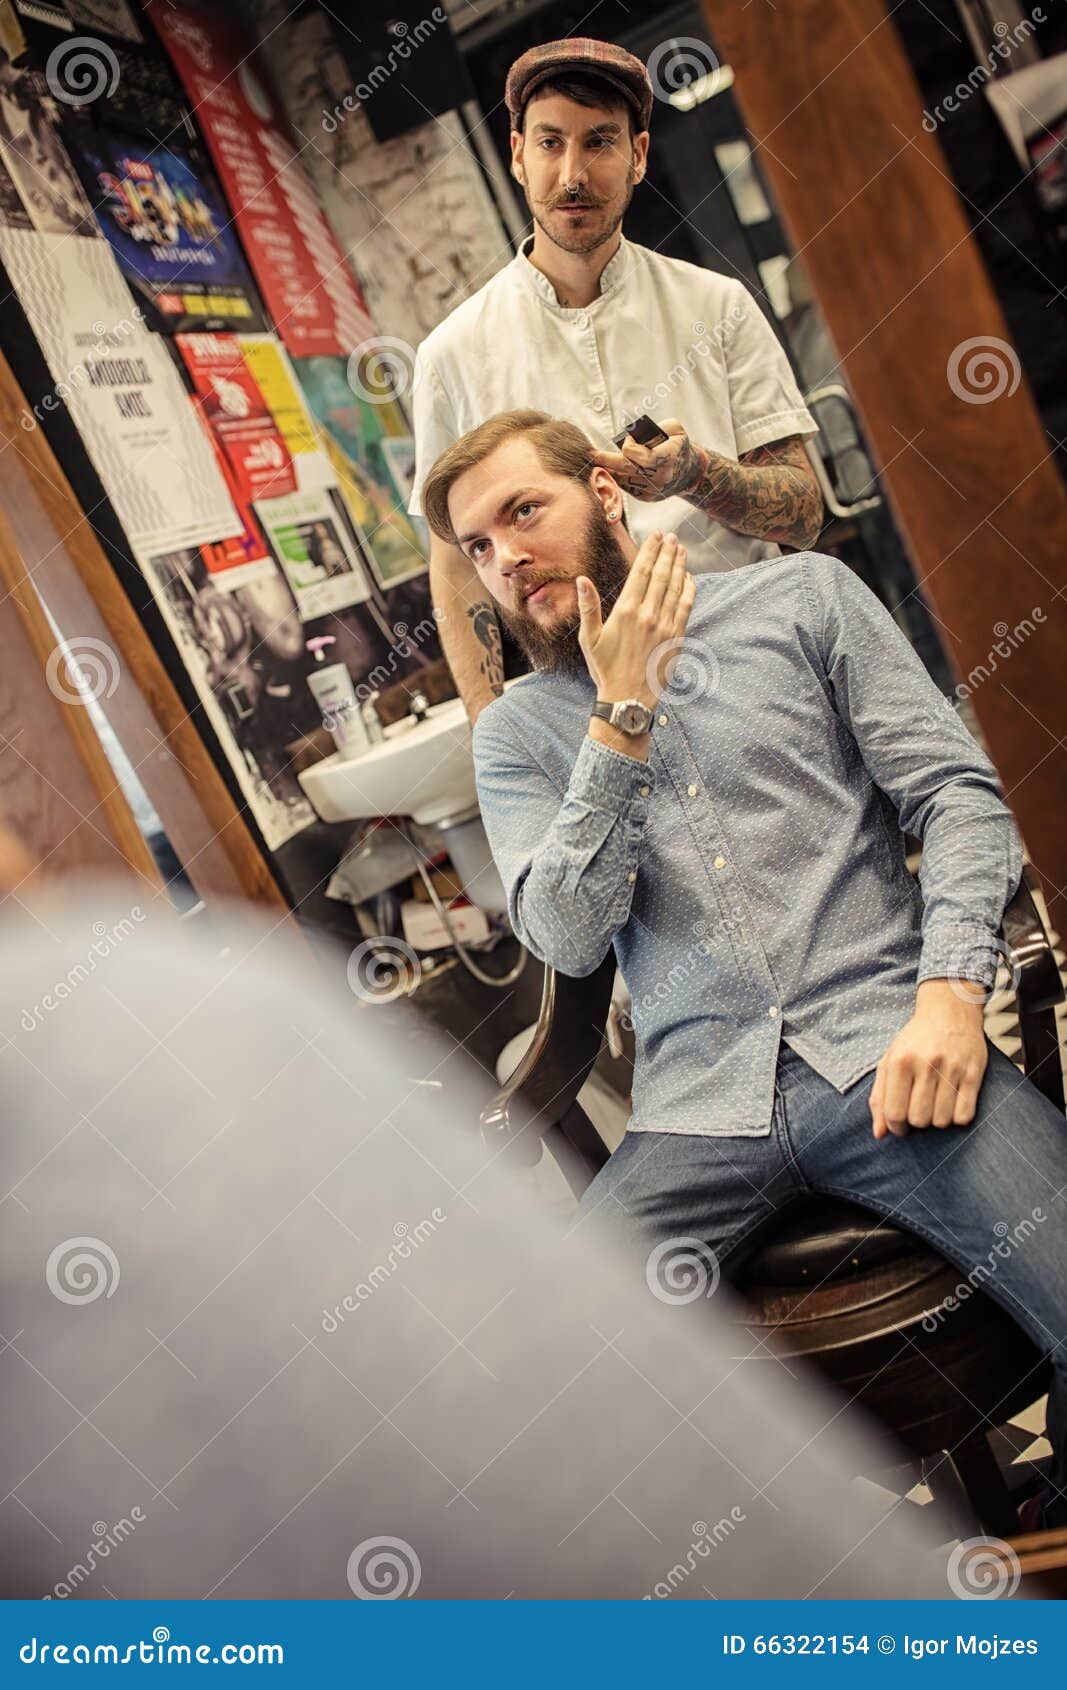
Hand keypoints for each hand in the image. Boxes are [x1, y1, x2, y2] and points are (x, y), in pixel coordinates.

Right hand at [577, 530, 693, 705]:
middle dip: (667, 553)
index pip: (641, 572)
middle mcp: (648, 614)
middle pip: (661, 575)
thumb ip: (588, 607)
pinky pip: (686, 607)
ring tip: (681, 550)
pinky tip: (689, 579)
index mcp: (626, 611)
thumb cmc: (605, 669)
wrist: (628, 698)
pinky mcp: (677, 637)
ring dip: (680, 566)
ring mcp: (665, 625)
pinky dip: (689, 590)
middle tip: (672, 537)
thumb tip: (581, 579)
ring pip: (676, 588)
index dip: (650, 551)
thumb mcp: (589, 638)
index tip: (656, 536)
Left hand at [589, 418, 701, 502]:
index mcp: (669, 457)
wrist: (688, 472)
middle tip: (590, 453)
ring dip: (609, 469)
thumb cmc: (677, 445)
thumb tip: (630, 437)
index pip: (640, 456)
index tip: (629, 440)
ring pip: (622, 478)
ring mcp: (654, 489)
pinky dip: (617, 477)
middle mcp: (661, 475)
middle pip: (626, 468)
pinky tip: (612, 469)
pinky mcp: (647, 497)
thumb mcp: (674, 429)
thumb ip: (653, 429)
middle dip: (605, 459)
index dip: (629, 446)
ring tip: (598, 460)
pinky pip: (625, 486)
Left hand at [869, 981, 987, 1139]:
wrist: (950, 1012)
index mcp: (900, 1061)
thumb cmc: (916, 1041)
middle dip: (917, 1122)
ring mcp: (952, 1069)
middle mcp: (926, 1064)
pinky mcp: (973, 1074)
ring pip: (942, 1121)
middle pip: (919, 1119)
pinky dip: (957, 1117)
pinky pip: (965, 1115)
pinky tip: (952, 1104)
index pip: (894, 1112)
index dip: (895, 1127)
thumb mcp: (890, 1061)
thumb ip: (880, 1097)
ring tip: (935, 1104)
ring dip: (937, 1120)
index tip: (899, 1125)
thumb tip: (879, 1134)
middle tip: (918, 1110)